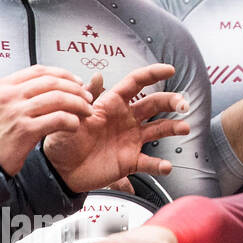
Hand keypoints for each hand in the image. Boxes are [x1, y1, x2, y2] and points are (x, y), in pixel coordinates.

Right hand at [0, 65, 92, 174]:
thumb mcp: (0, 107)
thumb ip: (22, 94)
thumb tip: (55, 83)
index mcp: (1, 87)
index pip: (39, 71)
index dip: (64, 74)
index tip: (77, 81)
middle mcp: (7, 96)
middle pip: (52, 82)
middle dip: (76, 89)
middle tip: (88, 97)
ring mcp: (15, 112)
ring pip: (59, 98)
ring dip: (79, 104)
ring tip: (87, 111)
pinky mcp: (24, 130)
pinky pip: (59, 119)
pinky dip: (72, 121)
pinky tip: (75, 126)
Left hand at [43, 63, 190, 192]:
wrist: (59, 172)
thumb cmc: (62, 142)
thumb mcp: (70, 117)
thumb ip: (85, 98)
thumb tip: (97, 76)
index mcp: (112, 105)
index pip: (136, 83)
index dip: (153, 74)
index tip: (170, 70)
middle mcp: (126, 119)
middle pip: (155, 104)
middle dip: (172, 101)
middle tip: (183, 104)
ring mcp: (131, 139)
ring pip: (160, 129)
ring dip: (174, 127)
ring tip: (184, 128)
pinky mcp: (131, 161)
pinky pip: (150, 162)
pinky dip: (160, 165)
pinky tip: (166, 166)